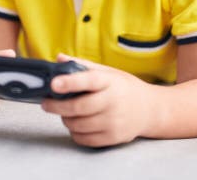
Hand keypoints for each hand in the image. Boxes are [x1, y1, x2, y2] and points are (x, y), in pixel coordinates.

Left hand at [41, 54, 155, 147]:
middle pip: (78, 107)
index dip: (70, 82)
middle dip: (57, 106)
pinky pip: (84, 139)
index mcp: (110, 82)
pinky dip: (74, 132)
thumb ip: (83, 66)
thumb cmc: (124, 88)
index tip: (54, 83)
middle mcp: (112, 102)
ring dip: (66, 119)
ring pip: (78, 125)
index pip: (89, 80)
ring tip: (66, 113)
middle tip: (46, 103)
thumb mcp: (108, 72)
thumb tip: (59, 58)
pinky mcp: (112, 138)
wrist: (150, 110)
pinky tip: (77, 124)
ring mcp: (113, 122)